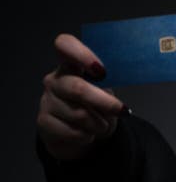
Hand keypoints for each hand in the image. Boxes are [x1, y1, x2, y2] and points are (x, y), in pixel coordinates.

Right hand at [36, 33, 131, 161]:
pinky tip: (86, 133)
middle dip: (104, 102)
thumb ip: (109, 82)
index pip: (65, 45)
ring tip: (100, 124)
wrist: (83, 135)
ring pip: (79, 115)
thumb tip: (125, 75)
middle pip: (77, 88)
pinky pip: (74, 132)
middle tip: (122, 110)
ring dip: (99, 124)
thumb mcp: (106, 92)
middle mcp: (56, 80)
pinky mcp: (44, 122)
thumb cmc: (96, 108)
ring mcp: (47, 100)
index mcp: (71, 66)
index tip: (101, 70)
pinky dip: (88, 136)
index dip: (81, 54)